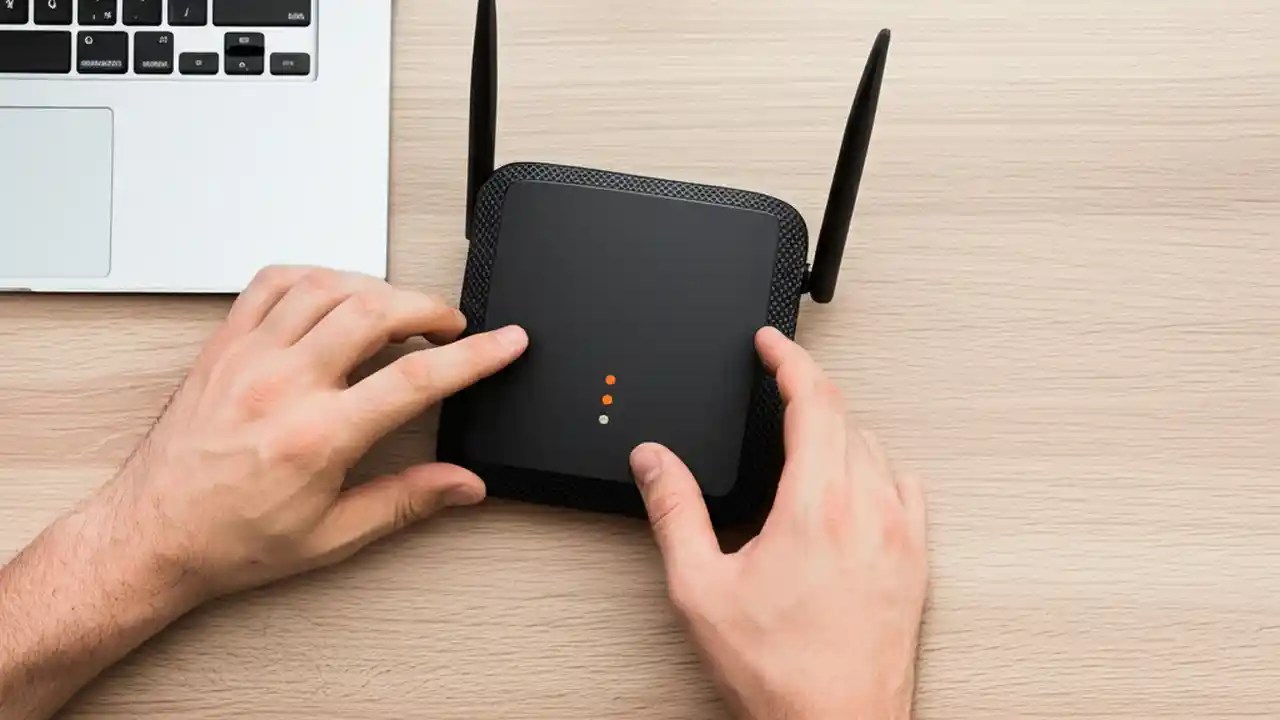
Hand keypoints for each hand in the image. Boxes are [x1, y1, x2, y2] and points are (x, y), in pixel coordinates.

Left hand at [96, 266, 527, 602]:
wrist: (152, 535)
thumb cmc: (233, 538)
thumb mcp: (332, 536)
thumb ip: (406, 503)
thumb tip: (464, 485)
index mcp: (318, 437)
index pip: (417, 379)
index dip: (475, 356)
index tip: (506, 341)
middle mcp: (283, 386)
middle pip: (375, 312)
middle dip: (429, 308)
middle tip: (452, 326)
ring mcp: (248, 357)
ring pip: (327, 285)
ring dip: (376, 287)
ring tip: (398, 310)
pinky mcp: (223, 345)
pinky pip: (272, 282)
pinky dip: (316, 276)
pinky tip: (334, 294)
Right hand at [629, 327, 927, 719]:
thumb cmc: (779, 670)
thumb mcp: (702, 588)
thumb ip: (674, 511)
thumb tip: (653, 460)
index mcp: (813, 506)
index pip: (811, 401)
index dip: (789, 360)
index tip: (771, 343)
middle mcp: (865, 510)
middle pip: (845, 415)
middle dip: (810, 388)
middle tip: (781, 380)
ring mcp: (898, 534)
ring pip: (875, 448)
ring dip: (841, 427)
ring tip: (808, 432)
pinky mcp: (915, 561)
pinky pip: (906, 488)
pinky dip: (878, 468)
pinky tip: (859, 482)